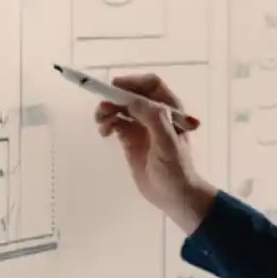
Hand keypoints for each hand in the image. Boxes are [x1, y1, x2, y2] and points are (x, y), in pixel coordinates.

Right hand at [94, 73, 215, 233]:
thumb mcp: (167, 143)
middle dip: (115, 97)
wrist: (173, 195)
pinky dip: (107, 123)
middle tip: (102, 109)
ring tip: (101, 122)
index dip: (133, 82)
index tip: (115, 88)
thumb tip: (133, 100)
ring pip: (120, 108)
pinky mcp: (130, 139)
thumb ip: (153, 119)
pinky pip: (115, 123)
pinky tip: (104, 132)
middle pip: (131, 94)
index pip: (151, 85)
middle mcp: (154, 114)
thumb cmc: (176, 169)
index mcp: (169, 109)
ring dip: (108, 110)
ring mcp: (141, 126)